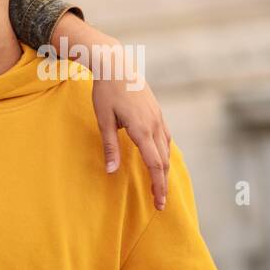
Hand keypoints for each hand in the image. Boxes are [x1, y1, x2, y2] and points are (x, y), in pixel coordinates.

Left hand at [51, 12, 171, 209]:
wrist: (117, 65)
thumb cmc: (106, 92)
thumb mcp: (103, 120)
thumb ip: (110, 146)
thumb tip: (112, 171)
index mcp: (142, 129)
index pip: (155, 164)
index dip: (158, 186)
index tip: (158, 203)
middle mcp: (155, 125)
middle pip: (163, 161)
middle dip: (162, 184)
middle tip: (160, 203)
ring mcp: (158, 118)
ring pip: (166, 150)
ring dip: (164, 170)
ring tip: (160, 186)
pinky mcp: (157, 113)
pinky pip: (165, 138)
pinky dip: (164, 153)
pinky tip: (161, 160)